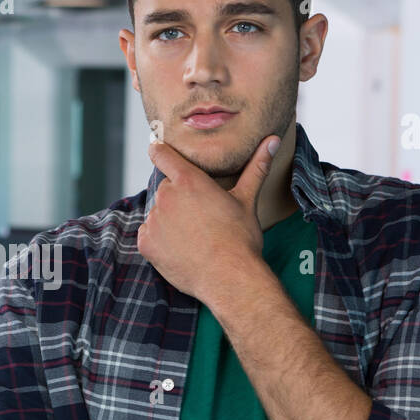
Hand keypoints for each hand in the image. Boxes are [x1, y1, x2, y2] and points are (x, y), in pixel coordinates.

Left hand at [137, 134, 279, 299]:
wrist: (230, 278)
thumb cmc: (240, 238)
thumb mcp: (247, 200)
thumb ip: (255, 167)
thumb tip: (272, 140)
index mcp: (189, 180)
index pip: (162, 154)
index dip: (160, 151)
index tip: (159, 150)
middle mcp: (166, 196)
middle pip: (166, 189)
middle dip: (179, 199)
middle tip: (200, 217)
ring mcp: (154, 220)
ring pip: (158, 214)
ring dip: (170, 221)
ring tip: (194, 237)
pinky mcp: (146, 243)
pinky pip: (148, 235)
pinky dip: (160, 241)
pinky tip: (182, 249)